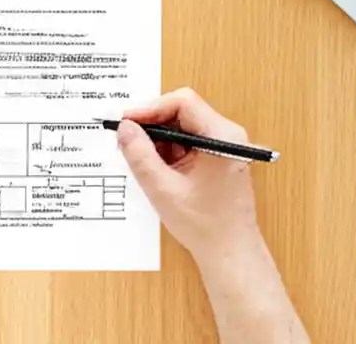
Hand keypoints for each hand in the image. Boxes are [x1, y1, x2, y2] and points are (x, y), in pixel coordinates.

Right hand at [116, 87, 259, 260]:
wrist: (231, 253)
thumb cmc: (205, 225)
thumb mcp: (163, 189)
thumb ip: (140, 155)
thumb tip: (124, 129)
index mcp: (221, 137)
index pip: (182, 103)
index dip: (150, 108)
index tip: (126, 122)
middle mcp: (227, 135)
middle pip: (182, 112)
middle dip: (152, 124)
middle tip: (126, 139)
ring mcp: (224, 146)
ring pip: (183, 127)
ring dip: (159, 139)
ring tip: (139, 158)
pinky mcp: (217, 157)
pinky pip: (188, 142)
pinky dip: (168, 150)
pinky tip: (155, 168)